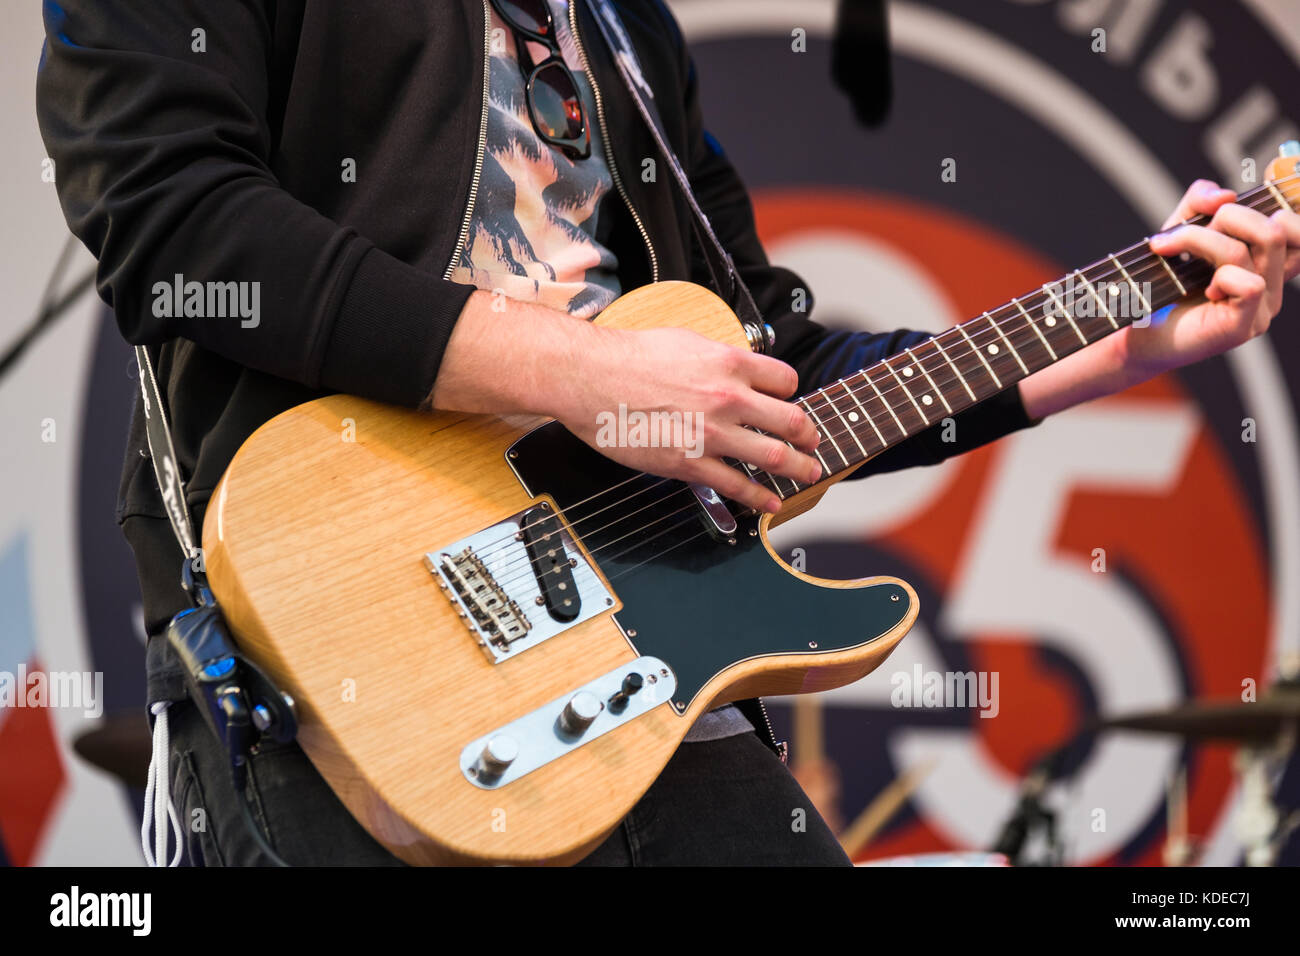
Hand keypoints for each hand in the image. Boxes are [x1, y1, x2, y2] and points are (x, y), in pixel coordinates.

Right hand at [552, 324, 821, 513]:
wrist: (589, 378)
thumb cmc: (626, 356)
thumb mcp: (684, 340)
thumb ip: (715, 356)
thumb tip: (730, 366)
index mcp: (729, 362)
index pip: (785, 381)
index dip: (791, 394)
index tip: (789, 403)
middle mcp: (729, 397)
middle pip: (792, 420)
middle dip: (810, 435)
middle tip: (814, 443)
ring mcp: (712, 433)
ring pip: (774, 456)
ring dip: (799, 468)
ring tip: (809, 473)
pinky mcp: (691, 463)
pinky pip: (737, 485)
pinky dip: (760, 497)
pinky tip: (771, 502)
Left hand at [1114, 179, 1299, 382]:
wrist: (1136, 331)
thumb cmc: (1163, 283)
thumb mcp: (1179, 230)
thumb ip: (1200, 203)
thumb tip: (1224, 195)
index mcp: (1267, 261)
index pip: (1298, 226)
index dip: (1281, 201)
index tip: (1244, 192)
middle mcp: (1272, 283)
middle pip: (1276, 228)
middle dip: (1229, 216)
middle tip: (1188, 232)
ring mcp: (1262, 308)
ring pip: (1256, 249)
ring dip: (1203, 238)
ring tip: (1170, 249)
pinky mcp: (1244, 327)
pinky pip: (1250, 285)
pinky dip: (1221, 276)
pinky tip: (1202, 289)